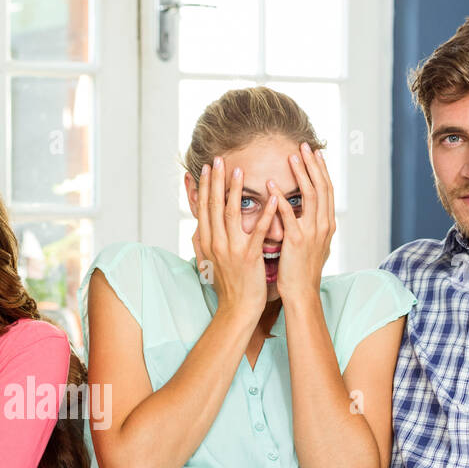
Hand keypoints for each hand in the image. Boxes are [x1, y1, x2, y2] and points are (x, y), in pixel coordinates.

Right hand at [192, 156, 279, 324]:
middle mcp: (216, 242)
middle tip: (218, 159)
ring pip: (230, 213)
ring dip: (233, 190)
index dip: (204, 186)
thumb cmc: (227, 285)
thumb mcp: (208, 262)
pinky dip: (265, 213)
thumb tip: (196, 228)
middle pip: (213, 205)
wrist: (237, 308)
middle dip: (215, 180)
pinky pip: (257, 231)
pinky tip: (271, 198)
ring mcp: (231, 249)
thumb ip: (203, 243)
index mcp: (207, 242)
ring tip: (238, 170)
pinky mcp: (249, 256)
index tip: (206, 168)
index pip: (203, 208)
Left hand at [269, 142, 335, 305]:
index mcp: (327, 225)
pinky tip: (271, 184)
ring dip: (302, 173)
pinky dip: (281, 197)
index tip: (315, 153)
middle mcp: (324, 225)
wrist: (301, 294)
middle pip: (322, 186)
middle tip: (306, 145)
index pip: (327, 190)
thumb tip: (307, 214)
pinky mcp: (297, 240)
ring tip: (293, 156)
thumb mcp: (311, 245)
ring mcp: (312, 232)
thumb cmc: (301, 271)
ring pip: (310, 195)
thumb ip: (310, 227)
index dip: (321, 170)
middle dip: (314, 164)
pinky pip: (288, 213)